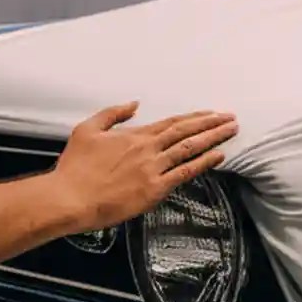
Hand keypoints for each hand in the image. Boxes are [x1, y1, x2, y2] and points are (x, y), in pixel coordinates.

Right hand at [45, 102, 238, 231]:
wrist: (69, 197)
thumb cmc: (75, 167)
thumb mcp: (87, 129)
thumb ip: (112, 114)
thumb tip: (135, 104)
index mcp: (134, 136)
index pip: (171, 123)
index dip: (194, 118)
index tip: (211, 114)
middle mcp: (148, 149)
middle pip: (186, 132)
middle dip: (211, 124)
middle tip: (231, 118)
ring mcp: (153, 169)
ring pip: (190, 148)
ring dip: (213, 138)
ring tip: (231, 130)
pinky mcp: (155, 189)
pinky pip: (185, 172)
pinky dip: (204, 163)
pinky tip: (219, 156)